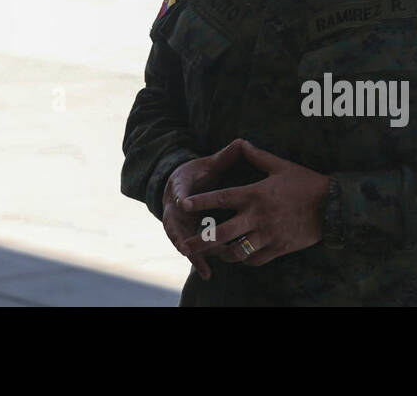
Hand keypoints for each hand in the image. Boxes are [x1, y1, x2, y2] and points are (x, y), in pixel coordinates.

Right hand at [161, 138, 248, 280]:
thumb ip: (225, 157)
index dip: (180, 196)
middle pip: (174, 223)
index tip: (182, 201)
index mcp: (179, 185)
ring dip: (192, 253)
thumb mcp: (208, 164)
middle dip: (179, 235)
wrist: (181, 187)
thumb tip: (242, 142)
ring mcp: (177, 224)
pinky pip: (190, 250)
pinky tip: (208, 274)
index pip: (178, 191)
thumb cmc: (197, 175)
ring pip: (182, 240)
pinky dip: (198, 261)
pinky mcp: (184, 236)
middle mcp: (174, 207)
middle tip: (185, 245)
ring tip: (203, 265)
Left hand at [179, 139, 329, 267]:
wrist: (333, 206)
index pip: (221, 198)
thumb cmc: (306, 182)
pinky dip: (245, 260)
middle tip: (186, 243)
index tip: (182, 204)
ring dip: (222, 254)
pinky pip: (256, 260)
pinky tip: (239, 257)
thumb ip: (257, 156)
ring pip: (237, 251)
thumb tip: (242, 142)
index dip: (201, 202)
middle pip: (223, 233)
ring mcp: (268, 235)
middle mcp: (258, 217)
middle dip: (202, 240)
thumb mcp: (281, 165)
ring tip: (212, 254)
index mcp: (255, 194)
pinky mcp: (279, 248)